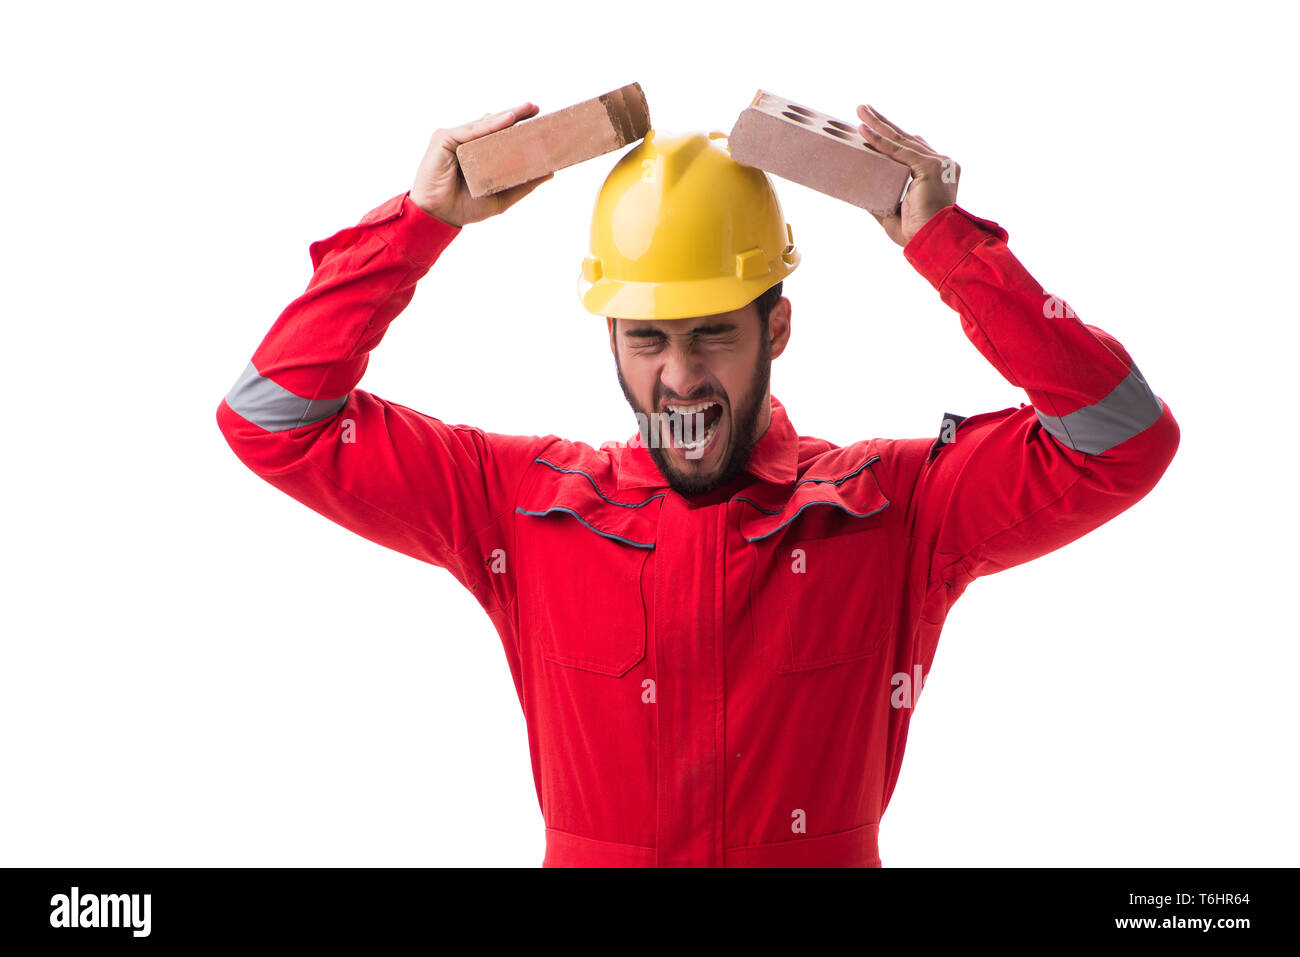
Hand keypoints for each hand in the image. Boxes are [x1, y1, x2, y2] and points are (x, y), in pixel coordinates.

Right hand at [411, 102, 553, 227]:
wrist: (440, 216)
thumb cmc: (464, 207)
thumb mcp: (501, 197)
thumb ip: (522, 184)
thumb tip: (549, 173)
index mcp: (477, 155)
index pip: (500, 137)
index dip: (518, 128)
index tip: (539, 121)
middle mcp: (466, 144)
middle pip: (494, 126)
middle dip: (516, 116)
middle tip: (537, 109)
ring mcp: (455, 139)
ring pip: (485, 125)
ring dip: (507, 116)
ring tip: (528, 110)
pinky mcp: (444, 139)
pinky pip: (471, 130)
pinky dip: (490, 124)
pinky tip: (509, 119)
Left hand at [855, 105, 959, 246]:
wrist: (933, 242)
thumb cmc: (918, 233)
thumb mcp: (893, 214)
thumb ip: (880, 200)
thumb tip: (860, 194)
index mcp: (935, 173)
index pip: (910, 149)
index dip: (890, 136)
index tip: (872, 126)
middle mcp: (940, 163)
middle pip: (905, 138)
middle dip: (882, 123)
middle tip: (862, 109)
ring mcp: (937, 162)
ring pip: (900, 139)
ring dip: (878, 124)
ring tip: (860, 110)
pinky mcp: (929, 167)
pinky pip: (898, 151)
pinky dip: (879, 141)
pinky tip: (863, 130)